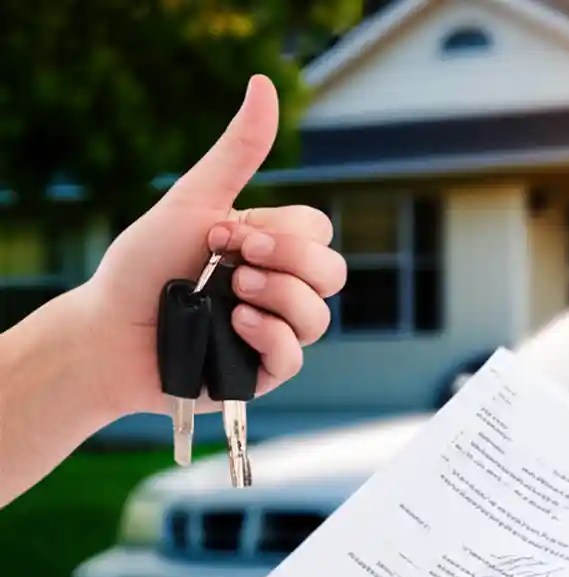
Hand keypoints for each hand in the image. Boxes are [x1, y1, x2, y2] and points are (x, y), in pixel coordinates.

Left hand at [75, 74, 346, 416]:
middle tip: (235, 263)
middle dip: (287, 263)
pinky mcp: (262, 372)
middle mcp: (281, 289)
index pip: (318, 233)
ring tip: (232, 297)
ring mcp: (275, 331)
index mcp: (270, 247)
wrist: (107, 331)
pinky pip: (295, 356)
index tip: (225, 235)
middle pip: (333, 273)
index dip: (283, 234)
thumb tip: (264, 84)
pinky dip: (268, 336)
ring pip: (319, 316)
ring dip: (277, 299)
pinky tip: (233, 326)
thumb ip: (236, 151)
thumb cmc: (144, 266)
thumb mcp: (192, 202)